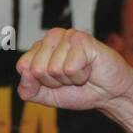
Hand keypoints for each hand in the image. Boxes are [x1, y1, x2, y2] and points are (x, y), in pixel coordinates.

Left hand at [16, 28, 132, 111]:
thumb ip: (28, 90)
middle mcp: (52, 37)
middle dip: (54, 82)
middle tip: (70, 78)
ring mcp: (68, 36)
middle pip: (37, 69)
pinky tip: (89, 68)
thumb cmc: (80, 91)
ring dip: (70, 79)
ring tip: (81, 73)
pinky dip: (80, 75)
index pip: (23, 67)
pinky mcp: (83, 39)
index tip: (55, 82)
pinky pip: (70, 68)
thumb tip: (24, 72)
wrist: (109, 94)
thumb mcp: (47, 96)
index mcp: (40, 48)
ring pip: (54, 69)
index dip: (40, 83)